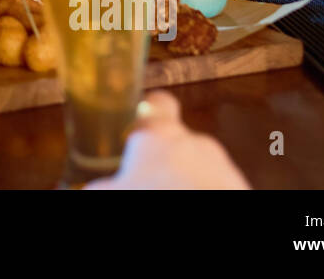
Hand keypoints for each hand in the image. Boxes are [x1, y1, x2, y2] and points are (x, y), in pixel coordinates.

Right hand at [85, 91, 249, 189]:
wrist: (208, 220)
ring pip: (196, 163)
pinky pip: (215, 181)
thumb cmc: (157, 193)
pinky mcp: (238, 182)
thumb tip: (86, 189)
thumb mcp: (114, 192)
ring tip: (167, 192)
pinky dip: (203, 188)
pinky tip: (190, 198)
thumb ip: (100, 186)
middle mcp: (191, 139)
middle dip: (163, 158)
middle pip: (175, 139)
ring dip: (184, 177)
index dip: (151, 107)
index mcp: (156, 133)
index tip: (140, 116)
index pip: (158, 103)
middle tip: (147, 177)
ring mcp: (218, 162)